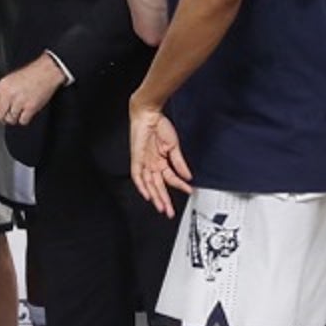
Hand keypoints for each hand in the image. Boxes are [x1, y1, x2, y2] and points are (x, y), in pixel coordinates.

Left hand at [0, 55, 66, 126]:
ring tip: (18, 111)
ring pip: (10, 119)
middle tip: (6, 115)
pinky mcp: (31, 107)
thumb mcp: (9, 79)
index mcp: (3, 86)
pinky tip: (26, 112)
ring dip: (14, 118)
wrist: (46, 72)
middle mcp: (10, 94)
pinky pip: (22, 121)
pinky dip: (24, 119)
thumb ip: (1, 92)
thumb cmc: (30, 74)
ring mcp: (20, 101)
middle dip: (1, 117)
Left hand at [128, 95, 191, 215]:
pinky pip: (137, 175)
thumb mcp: (173, 146)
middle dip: (164, 200)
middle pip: (157, 186)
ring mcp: (144, 162)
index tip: (188, 192)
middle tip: (170, 212)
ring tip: (162, 207)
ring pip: (149, 184)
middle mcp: (151, 164)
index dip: (179, 186)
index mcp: (160, 161)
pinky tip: (147, 195)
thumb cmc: (159, 126)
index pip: (170, 178)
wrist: (149, 114)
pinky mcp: (137, 158)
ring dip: (155, 197)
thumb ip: (179, 163)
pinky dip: (142, 186)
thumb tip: (187, 176)